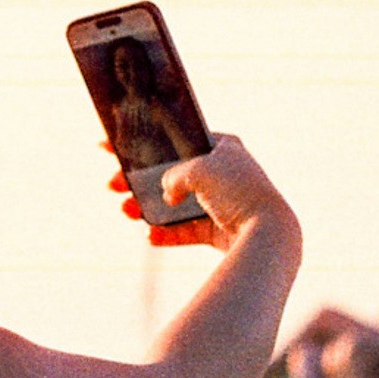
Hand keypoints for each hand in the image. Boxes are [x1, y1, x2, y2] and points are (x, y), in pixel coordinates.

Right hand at [111, 134, 292, 250]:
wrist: (266, 231)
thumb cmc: (237, 191)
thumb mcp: (198, 170)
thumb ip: (174, 176)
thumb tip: (167, 192)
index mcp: (223, 147)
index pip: (177, 141)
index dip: (146, 143)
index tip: (114, 146)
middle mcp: (223, 173)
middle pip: (171, 175)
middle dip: (140, 181)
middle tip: (113, 184)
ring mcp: (221, 202)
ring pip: (175, 204)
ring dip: (148, 208)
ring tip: (126, 212)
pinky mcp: (219, 230)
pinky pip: (187, 231)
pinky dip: (168, 234)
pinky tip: (150, 236)